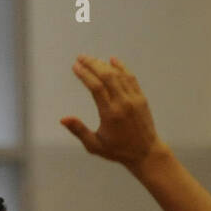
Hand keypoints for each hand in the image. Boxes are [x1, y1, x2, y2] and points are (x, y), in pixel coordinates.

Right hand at [64, 56, 163, 170]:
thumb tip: (63, 119)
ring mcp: (134, 99)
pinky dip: (122, 68)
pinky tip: (112, 60)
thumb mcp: (95, 145)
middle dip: (92, 64)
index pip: (96, 87)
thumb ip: (79, 131)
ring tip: (92, 59)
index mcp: (110, 114)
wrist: (147, 152)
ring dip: (104, 65)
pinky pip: (131, 78)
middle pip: (107, 76)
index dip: (85, 74)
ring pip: (119, 75)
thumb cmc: (118, 150)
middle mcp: (123, 104)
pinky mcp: (141, 99)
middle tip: (80, 57)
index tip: (75, 66)